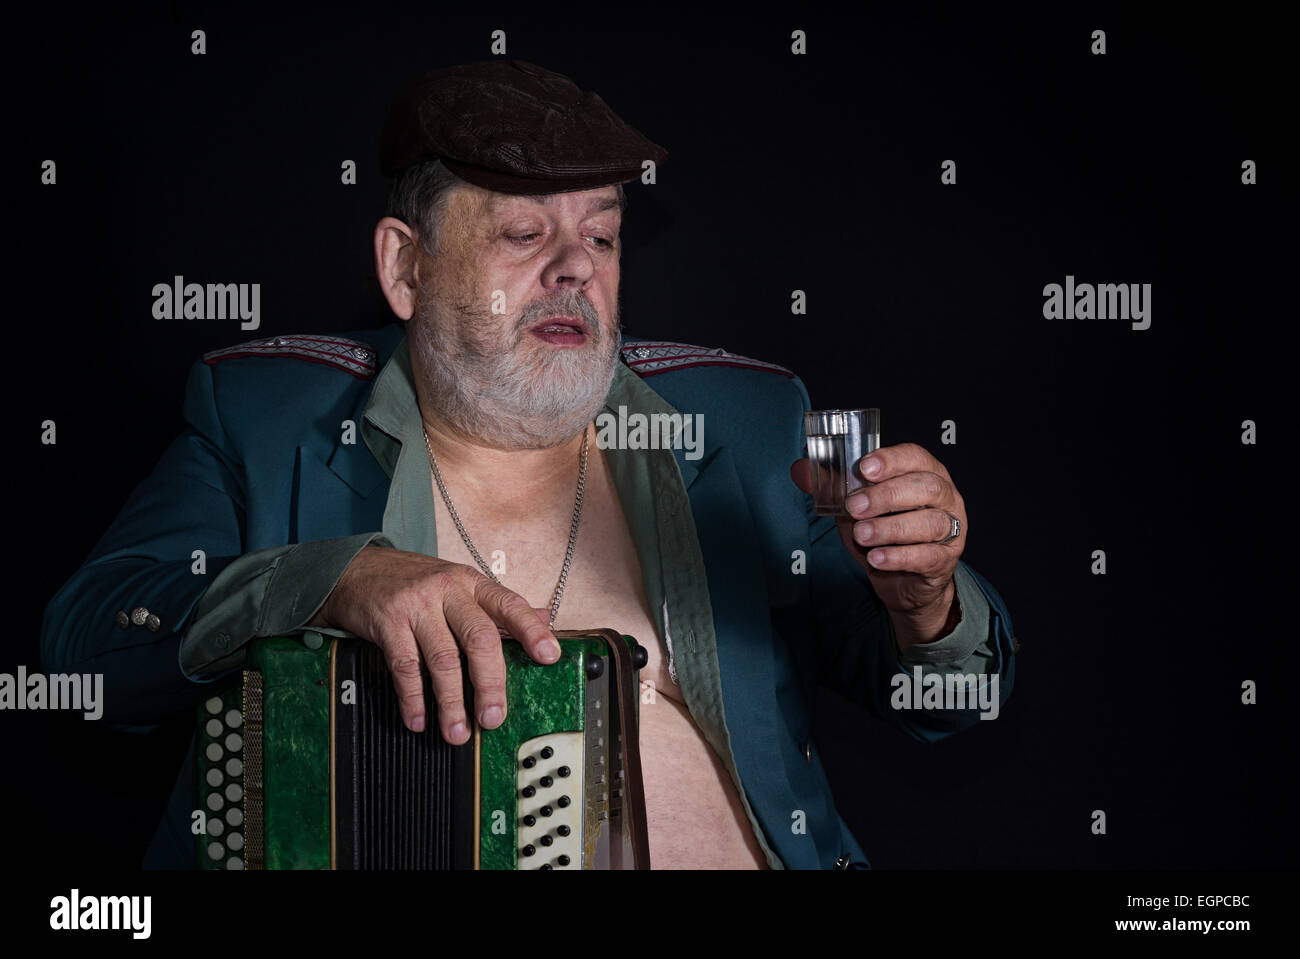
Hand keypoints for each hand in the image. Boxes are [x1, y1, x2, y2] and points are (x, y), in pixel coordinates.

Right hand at [306, 545, 557, 742]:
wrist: (359, 570)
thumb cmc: (416, 582)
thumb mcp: (460, 585)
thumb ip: (499, 607)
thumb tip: (544, 618)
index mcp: (472, 584)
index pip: (510, 605)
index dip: (532, 631)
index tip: (548, 657)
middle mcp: (448, 591)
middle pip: (478, 637)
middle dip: (489, 682)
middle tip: (493, 717)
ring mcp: (417, 606)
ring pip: (442, 658)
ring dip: (451, 702)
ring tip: (457, 731)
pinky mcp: (388, 622)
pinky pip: (405, 666)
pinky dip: (412, 698)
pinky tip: (419, 719)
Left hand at [791, 442, 965, 646]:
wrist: (903, 581)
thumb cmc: (883, 534)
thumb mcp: (855, 507)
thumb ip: (832, 487)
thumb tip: (800, 470)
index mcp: (925, 473)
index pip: (916, 457)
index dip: (892, 459)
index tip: (864, 467)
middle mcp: (945, 497)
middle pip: (926, 487)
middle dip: (887, 495)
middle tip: (854, 507)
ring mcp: (950, 529)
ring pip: (930, 523)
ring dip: (891, 528)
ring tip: (861, 534)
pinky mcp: (944, 561)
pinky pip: (928, 556)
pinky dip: (899, 557)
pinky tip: (876, 558)